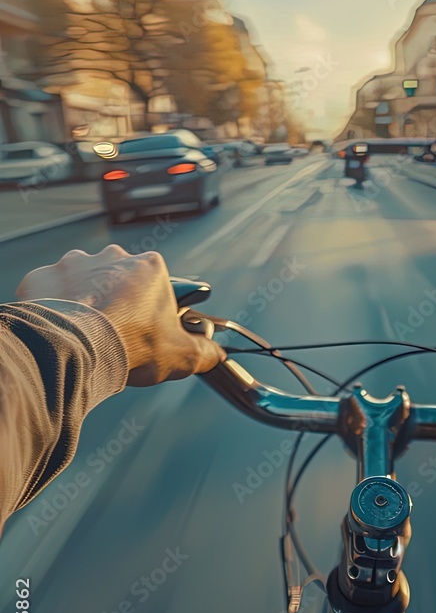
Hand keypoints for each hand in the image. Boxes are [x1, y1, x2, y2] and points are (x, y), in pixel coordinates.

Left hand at [16, 245, 224, 386]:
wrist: (75, 349)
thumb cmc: (132, 346)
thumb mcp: (182, 355)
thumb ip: (204, 352)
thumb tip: (216, 354)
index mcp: (149, 267)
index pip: (157, 285)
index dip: (154, 310)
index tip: (148, 331)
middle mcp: (112, 257)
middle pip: (118, 280)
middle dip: (117, 303)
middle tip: (115, 335)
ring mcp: (74, 264)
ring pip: (82, 282)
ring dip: (84, 302)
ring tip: (84, 335)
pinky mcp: (42, 277)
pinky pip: (49, 291)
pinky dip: (52, 308)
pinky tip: (59, 331)